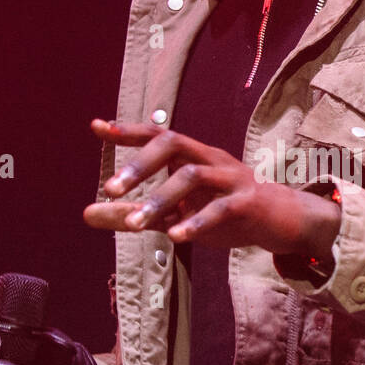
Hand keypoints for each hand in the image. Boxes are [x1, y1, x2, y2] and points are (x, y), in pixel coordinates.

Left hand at [83, 119, 340, 261]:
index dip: (128, 130)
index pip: (157, 135)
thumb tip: (85, 214)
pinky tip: (175, 237)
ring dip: (161, 199)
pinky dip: (196, 222)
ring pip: (192, 176)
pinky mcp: (247, 203)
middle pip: (173, 143)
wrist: (279, 223)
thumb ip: (130, 214)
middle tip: (111, 188)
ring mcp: (231, 178)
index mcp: (192, 155)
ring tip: (136, 224)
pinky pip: (220, 209)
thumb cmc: (222, 212)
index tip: (96, 127)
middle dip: (140, 164)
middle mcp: (210, 158)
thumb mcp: (173, 213)